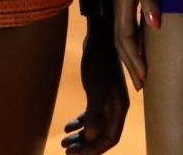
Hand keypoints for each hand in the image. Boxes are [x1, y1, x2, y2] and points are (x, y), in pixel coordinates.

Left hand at [63, 20, 128, 152]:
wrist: (99, 39)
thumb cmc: (100, 62)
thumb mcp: (96, 87)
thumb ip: (94, 112)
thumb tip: (90, 137)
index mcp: (119, 109)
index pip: (111, 139)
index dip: (95, 150)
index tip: (76, 154)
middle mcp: (114, 108)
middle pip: (101, 136)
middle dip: (85, 147)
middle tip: (66, 152)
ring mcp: (106, 102)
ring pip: (94, 128)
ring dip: (80, 138)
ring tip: (64, 143)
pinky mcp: (96, 95)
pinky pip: (88, 116)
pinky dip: (78, 124)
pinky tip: (66, 128)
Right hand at [112, 0, 158, 90]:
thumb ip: (150, 0)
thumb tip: (155, 26)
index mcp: (122, 5)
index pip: (126, 40)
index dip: (135, 60)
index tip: (144, 78)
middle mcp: (118, 9)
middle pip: (121, 44)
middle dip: (130, 66)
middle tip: (141, 87)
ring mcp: (121, 6)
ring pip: (123, 39)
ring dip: (130, 58)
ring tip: (139, 74)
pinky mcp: (126, 1)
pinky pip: (128, 29)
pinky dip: (133, 44)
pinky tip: (141, 49)